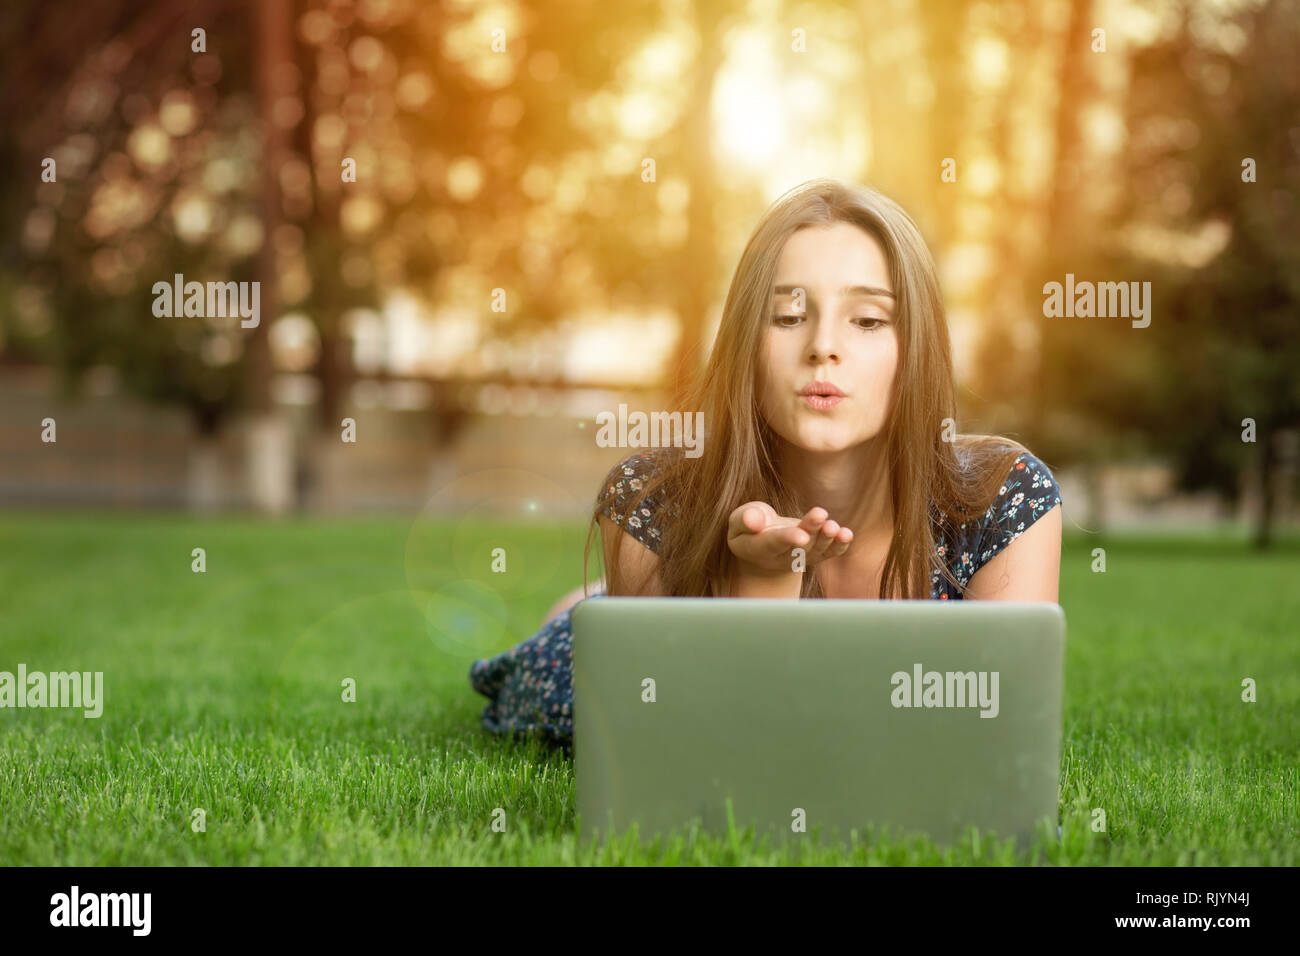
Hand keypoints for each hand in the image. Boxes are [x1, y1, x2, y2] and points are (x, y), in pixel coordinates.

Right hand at [726, 501, 853, 576]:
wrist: (762, 547)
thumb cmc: (747, 530)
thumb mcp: (737, 523)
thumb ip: (744, 520)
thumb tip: (754, 520)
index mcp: (759, 548)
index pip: (774, 543)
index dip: (788, 539)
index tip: (801, 536)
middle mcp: (782, 557)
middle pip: (798, 546)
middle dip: (811, 531)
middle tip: (821, 516)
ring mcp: (801, 557)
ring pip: (816, 550)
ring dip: (827, 538)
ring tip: (833, 526)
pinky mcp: (815, 553)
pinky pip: (829, 552)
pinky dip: (839, 545)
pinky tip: (846, 534)